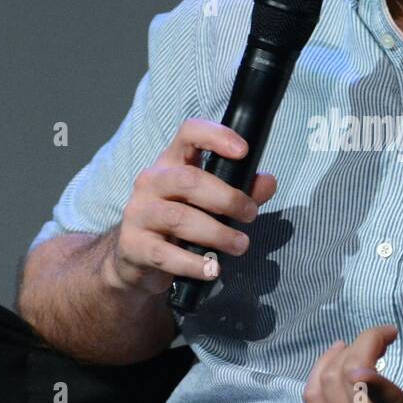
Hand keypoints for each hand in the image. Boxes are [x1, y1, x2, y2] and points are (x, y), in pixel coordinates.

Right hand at [106, 118, 277, 295]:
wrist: (135, 259)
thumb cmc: (179, 222)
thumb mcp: (209, 202)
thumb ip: (241, 190)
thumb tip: (268, 182)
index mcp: (172, 162)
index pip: (189, 133)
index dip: (216, 137)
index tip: (243, 151)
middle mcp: (151, 181)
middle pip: (188, 179)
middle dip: (227, 198)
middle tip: (251, 215)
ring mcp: (139, 213)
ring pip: (179, 217)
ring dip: (216, 233)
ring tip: (240, 245)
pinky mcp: (134, 245)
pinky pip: (166, 254)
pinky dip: (194, 263)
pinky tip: (212, 269)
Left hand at [302, 323, 402, 402]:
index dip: (372, 385)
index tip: (360, 367)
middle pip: (349, 378)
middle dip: (364, 343)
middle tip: (385, 333)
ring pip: (326, 384)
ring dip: (342, 354)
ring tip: (365, 344)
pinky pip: (313, 399)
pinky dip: (321, 371)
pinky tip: (339, 357)